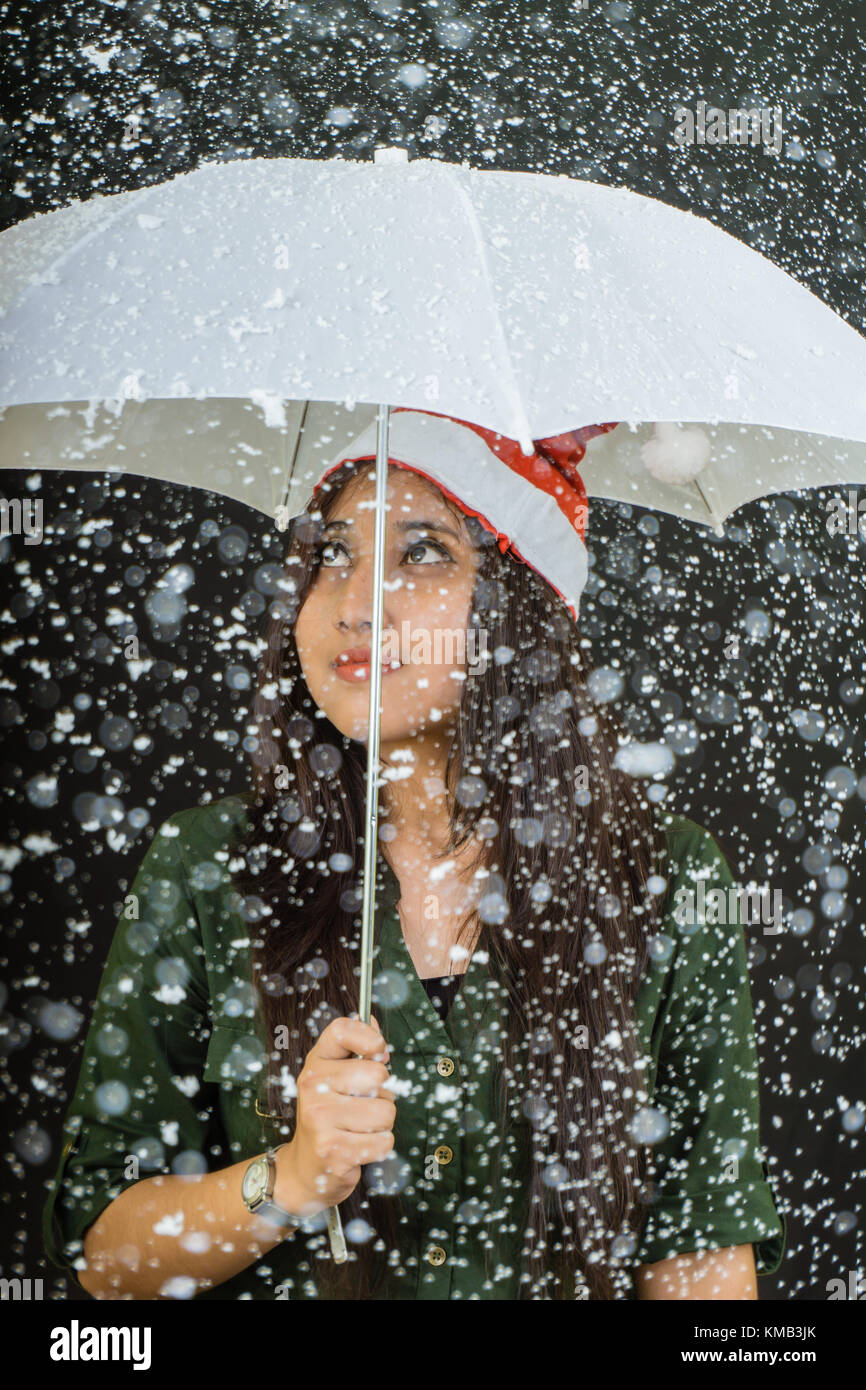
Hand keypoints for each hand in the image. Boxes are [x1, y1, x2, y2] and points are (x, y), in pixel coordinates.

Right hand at [273, 1014, 396, 1217]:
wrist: (305, 1168)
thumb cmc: (328, 1117)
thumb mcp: (335, 1078)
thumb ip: (357, 1050)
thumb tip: (374, 1021)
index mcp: (316, 1063)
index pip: (343, 1030)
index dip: (370, 1036)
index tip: (378, 1050)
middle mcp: (313, 1086)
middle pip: (379, 1075)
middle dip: (382, 1095)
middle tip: (362, 1106)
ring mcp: (320, 1118)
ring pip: (386, 1111)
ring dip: (382, 1124)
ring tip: (359, 1128)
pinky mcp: (333, 1149)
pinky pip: (384, 1141)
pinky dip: (379, 1147)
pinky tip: (358, 1147)